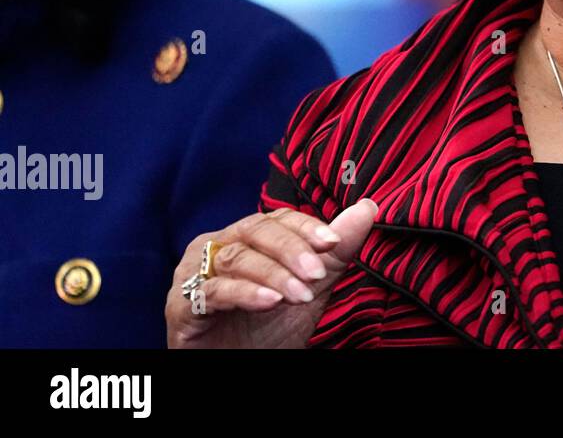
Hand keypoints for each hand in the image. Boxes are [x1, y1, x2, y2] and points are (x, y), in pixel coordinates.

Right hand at [166, 199, 377, 347]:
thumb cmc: (270, 327)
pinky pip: (213, 292)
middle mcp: (217, 246)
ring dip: (274, 276)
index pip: (277, 218)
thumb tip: (368, 207)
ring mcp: (194, 274)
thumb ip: (337, 250)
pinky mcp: (181, 305)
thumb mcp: (312, 287)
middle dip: (291, 250)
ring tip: (300, 296)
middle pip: (255, 231)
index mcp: (246, 237)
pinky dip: (245, 294)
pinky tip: (269, 302)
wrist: (238, 367)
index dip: (305, 227)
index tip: (333, 242)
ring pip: (236, 259)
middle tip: (317, 273)